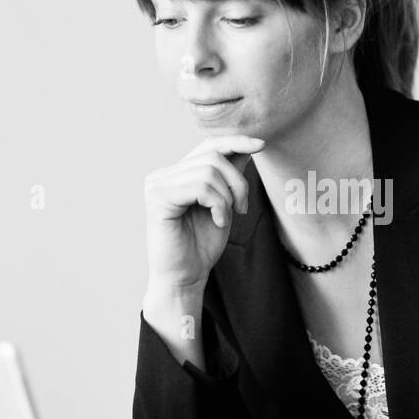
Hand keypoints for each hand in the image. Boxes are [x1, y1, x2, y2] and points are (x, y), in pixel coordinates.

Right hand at [143, 134, 264, 290]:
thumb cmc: (201, 245)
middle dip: (237, 182)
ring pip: (209, 171)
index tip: (261, 145)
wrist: (185, 277)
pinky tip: (217, 221)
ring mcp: (157, 185)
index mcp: (177, 174)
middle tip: (241, 209)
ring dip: (228, 197)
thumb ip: (229, 176)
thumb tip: (246, 146)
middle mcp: (163, 175)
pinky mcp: (158, 198)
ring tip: (224, 218)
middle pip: (213, 156)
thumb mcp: (223, 204)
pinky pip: (201, 187)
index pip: (208, 145)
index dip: (235, 141)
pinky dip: (218, 205)